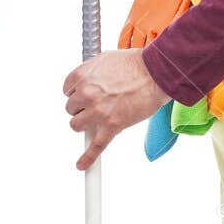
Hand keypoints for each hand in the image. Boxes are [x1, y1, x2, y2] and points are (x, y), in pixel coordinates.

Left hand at [63, 49, 168, 170]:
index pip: (67, 90)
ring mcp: (98, 111)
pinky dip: (88, 158)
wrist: (156, 73)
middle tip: (96, 105)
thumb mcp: (106, 59)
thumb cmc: (135, 64)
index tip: (85, 95)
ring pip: (77, 125)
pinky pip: (96, 146)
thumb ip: (92, 70)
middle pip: (71, 108)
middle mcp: (86, 93)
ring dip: (84, 125)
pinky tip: (82, 165)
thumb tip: (88, 78)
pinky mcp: (112, 126)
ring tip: (95, 121)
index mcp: (82, 76)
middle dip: (82, 108)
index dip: (78, 93)